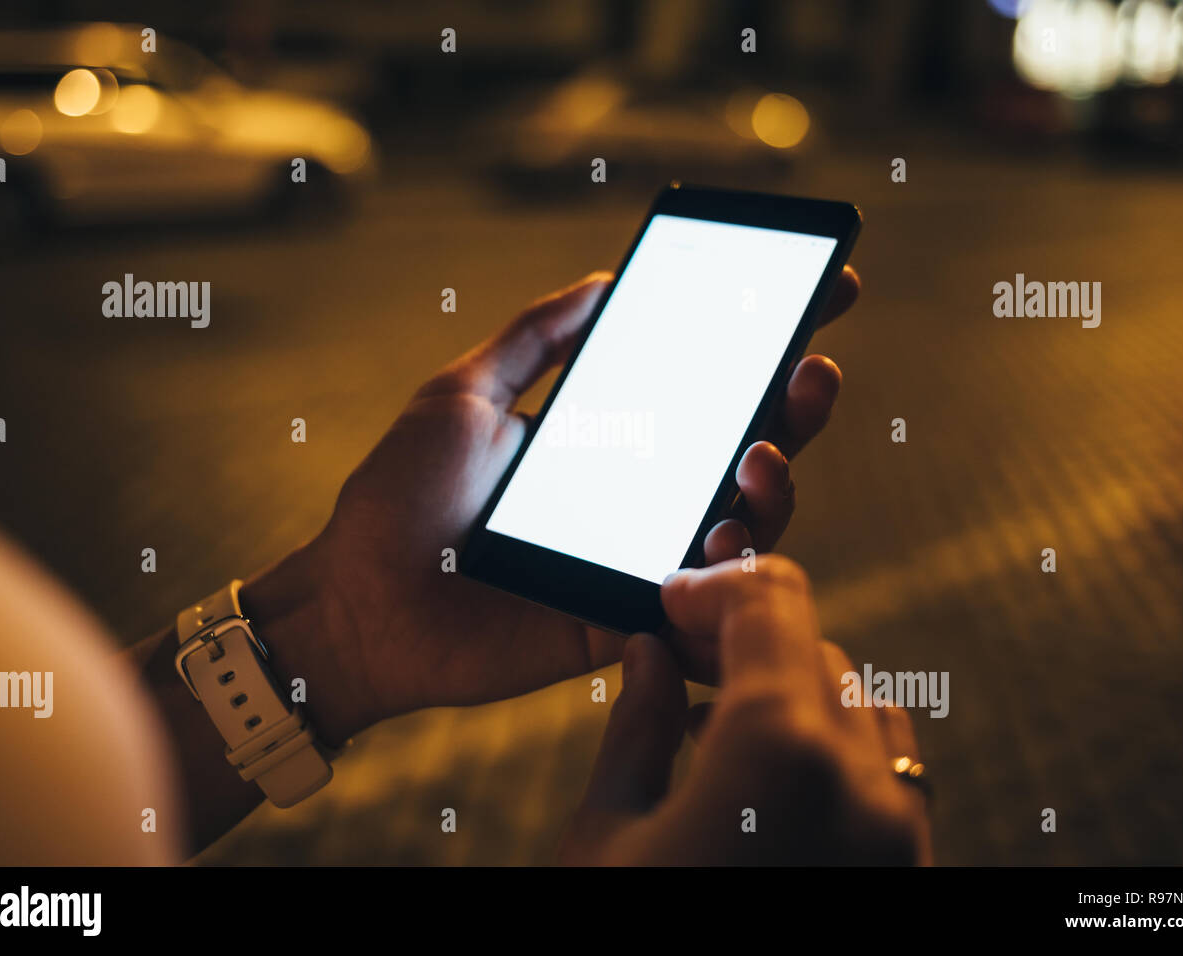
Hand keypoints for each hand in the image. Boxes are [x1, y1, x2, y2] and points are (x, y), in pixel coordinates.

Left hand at [245, 268, 858, 744]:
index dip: (768, 342)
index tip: (822, 290)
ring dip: (776, 484)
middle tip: (812, 370)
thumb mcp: (463, 393)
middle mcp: (638, 495)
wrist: (361, 602)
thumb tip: (604, 277)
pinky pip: (704, 600)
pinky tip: (727, 537)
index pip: (706, 386)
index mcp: (608, 438)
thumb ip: (535, 338)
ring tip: (759, 457)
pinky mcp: (628, 618)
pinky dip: (731, 571)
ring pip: (746, 522)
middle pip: (748, 447)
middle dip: (798, 405)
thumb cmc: (400, 497)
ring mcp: (639, 556)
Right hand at [560, 555, 931, 864]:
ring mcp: (900, 834)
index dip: (713, 585)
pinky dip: (829, 751)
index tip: (669, 602)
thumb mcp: (606, 837)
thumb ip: (636, 728)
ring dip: (788, 694)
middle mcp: (863, 781)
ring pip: (855, 707)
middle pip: (813, 650)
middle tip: (677, 662)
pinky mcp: (913, 870)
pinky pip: (884, 774)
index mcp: (778, 750)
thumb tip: (649, 653)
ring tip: (712, 730)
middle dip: (745, 641)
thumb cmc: (626, 940)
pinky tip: (766, 784)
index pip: (768, 603)